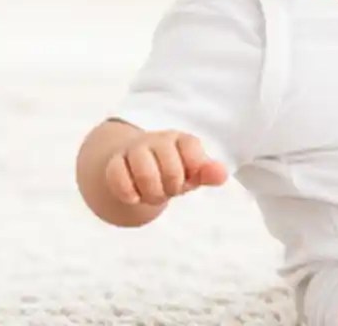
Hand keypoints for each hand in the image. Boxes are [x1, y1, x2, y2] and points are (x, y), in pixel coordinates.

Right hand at [105, 130, 227, 205]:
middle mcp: (159, 140)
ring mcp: (135, 149)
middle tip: (169, 191)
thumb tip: (222, 176)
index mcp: (182, 140)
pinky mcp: (114, 161)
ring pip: (145, 172)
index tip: (189, 178)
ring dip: (151, 193)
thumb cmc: (172, 170)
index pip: (193, 152)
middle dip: (172, 188)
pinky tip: (134, 198)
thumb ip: (209, 173)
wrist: (134, 164)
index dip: (192, 172)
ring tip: (152, 196)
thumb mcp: (192, 173)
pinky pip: (117, 175)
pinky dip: (128, 192)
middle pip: (171, 169)